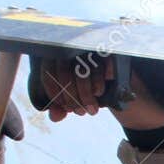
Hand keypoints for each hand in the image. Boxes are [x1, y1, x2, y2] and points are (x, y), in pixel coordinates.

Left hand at [39, 57, 163, 128]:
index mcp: (56, 54)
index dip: (55, 93)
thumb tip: (55, 117)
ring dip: (86, 95)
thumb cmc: (89, 86)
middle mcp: (70, 46)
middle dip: (72, 97)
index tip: (66, 108)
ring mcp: (88, 46)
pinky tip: (100, 92)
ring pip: (83, 71)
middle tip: (80, 113)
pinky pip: (100, 65)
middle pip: (64, 71)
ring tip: (92, 110)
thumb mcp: (75, 96)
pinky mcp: (105, 49)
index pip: (48, 71)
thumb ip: (62, 107)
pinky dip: (99, 82)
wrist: (115, 76)